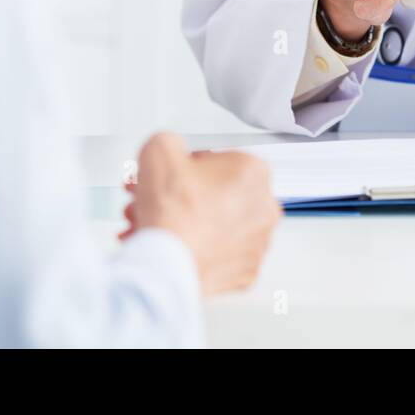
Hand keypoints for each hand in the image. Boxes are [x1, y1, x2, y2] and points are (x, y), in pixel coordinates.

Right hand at [121, 132, 281, 296]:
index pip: (218, 160)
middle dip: (181, 196)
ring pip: (215, 226)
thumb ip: (171, 142)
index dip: (186, 166)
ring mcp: (258, 243)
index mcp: (254, 172)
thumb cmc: (172, 215)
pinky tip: (168, 247)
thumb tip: (171, 150)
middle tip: (156, 199)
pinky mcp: (246, 273)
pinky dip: (195, 251)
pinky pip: (218, 255)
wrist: (167, 266)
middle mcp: (264, 207)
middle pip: (217, 194)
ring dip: (184, 223)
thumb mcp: (160, 150)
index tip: (172, 175)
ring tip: (151, 224)